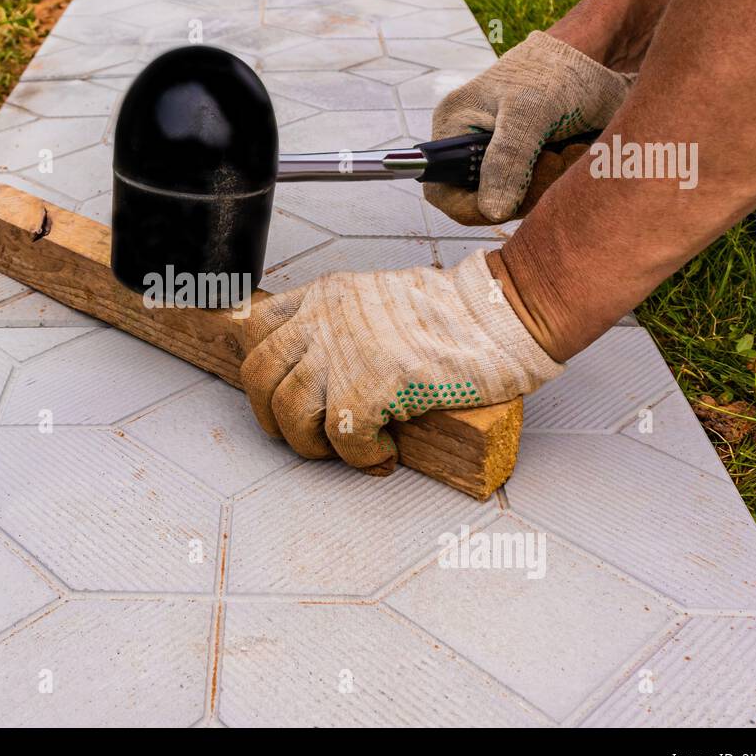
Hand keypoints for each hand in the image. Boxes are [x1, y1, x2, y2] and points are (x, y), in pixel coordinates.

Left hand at [240, 250, 563, 474]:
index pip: (257, 328)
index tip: (282, 396)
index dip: (264, 371)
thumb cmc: (454, 315)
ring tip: (353, 449)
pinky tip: (386, 454)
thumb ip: (343, 326)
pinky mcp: (370, 384)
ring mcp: (343, 350)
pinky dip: (362, 459)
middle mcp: (323, 319)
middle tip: (310, 436)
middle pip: (257, 374)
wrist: (499, 313)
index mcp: (325, 296)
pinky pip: (342, 439)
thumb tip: (323, 373)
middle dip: (274, 417)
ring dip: (315, 445)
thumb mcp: (378, 300)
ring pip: (290, 412)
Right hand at [426, 30, 633, 224]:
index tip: (510, 203)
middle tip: (556, 158)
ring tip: (571, 148)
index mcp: (454, 128)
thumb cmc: (555, 71)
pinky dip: (559, 178)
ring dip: (548, 182)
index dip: (470, 207)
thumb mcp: (530, 113)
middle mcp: (470, 146)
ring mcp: (498, 157)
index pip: (441, 190)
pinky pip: (535, 192)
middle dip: (523, 191)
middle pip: (482, 202)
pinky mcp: (525, 163)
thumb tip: (491, 212)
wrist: (594, 56)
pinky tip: (574, 151)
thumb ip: (507, 160)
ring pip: (513, 201)